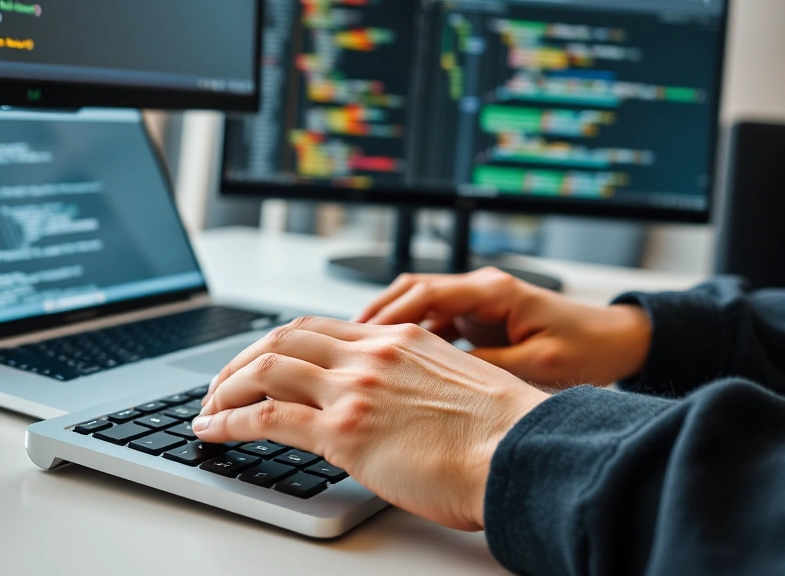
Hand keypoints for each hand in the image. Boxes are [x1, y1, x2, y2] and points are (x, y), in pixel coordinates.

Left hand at [193, 317, 548, 530]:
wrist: (526, 452)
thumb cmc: (507, 432)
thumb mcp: (460, 385)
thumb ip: (419, 382)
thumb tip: (401, 404)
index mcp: (400, 338)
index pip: (319, 329)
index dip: (279, 344)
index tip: (262, 360)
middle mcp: (371, 354)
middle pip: (283, 339)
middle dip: (242, 361)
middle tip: (222, 385)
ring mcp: (355, 389)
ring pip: (265, 369)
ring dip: (226, 389)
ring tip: (207, 410)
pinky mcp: (344, 431)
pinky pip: (266, 417)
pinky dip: (229, 422)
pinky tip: (212, 432)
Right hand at [354, 268, 652, 387]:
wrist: (616, 341)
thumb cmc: (586, 349)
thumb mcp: (536, 363)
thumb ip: (488, 364)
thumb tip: (440, 374)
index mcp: (495, 290)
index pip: (428, 292)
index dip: (391, 314)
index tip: (362, 335)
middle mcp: (481, 288)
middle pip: (413, 291)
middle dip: (377, 315)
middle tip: (346, 342)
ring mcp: (478, 302)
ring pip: (418, 305)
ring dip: (390, 326)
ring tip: (360, 354)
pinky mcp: (478, 318)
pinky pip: (433, 321)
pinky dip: (409, 338)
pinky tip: (393, 362)